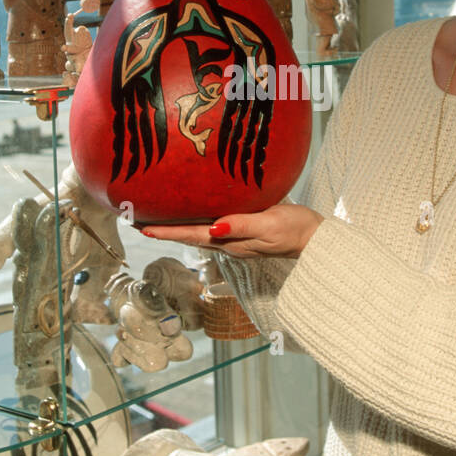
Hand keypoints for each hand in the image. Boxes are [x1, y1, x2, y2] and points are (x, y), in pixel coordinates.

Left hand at [140, 204, 323, 258]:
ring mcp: (236, 238)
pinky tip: (193, 213)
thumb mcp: (269, 225)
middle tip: (138, 222)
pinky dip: (196, 221)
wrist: (316, 238)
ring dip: (177, 226)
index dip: (167, 232)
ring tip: (157, 218)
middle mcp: (229, 242)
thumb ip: (241, 226)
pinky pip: (213, 226)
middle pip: (189, 235)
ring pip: (199, 232)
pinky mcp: (244, 231)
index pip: (192, 236)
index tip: (143, 228)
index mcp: (232, 242)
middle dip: (165, 230)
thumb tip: (213, 229)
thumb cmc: (295, 229)